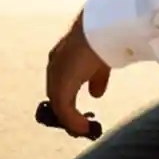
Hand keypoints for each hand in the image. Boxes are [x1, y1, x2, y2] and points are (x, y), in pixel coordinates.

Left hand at [45, 12, 110, 137]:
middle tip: (79, 128)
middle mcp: (55, 66)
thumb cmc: (103, 39)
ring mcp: (56, 75)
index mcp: (61, 58)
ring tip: (81, 130)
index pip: (59, 85)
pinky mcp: (61, 84)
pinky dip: (73, 121)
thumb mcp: (100, 62)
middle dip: (66, 114)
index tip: (79, 115)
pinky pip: (63, 109)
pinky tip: (84, 127)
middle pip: (55, 96)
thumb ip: (96, 79)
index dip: (68, 101)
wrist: (102, 28)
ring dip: (69, 120)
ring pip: (58, 104)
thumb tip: (96, 95)